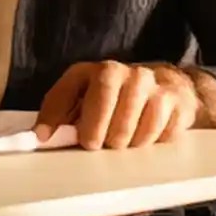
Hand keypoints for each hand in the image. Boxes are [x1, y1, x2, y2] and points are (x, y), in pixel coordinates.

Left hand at [33, 61, 202, 149]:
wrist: (166, 87)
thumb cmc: (116, 100)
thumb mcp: (83, 100)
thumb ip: (60, 114)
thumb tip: (40, 136)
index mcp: (93, 71)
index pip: (67, 90)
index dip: (53, 115)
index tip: (44, 138)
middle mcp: (121, 71)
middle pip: (104, 105)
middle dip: (97, 134)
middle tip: (96, 144)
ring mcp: (150, 84)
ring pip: (132, 127)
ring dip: (123, 143)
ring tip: (121, 140)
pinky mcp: (175, 100)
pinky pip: (159, 133)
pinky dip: (148, 143)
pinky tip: (144, 137)